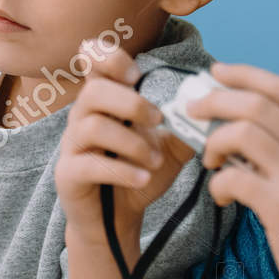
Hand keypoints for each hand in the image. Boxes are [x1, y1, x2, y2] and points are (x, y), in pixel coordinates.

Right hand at [56, 45, 194, 245]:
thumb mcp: (170, 147)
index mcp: (104, 101)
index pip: (92, 62)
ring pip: (93, 127)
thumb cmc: (139, 173)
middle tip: (158, 120)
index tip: (137, 74)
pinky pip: (89, 165)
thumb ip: (186, 126)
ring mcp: (72, 146)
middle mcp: (82, 118)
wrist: (117, 220)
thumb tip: (211, 108)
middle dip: (132, 103)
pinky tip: (142, 179)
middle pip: (94, 91)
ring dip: (132, 143)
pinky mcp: (68, 175)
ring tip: (155, 160)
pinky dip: (121, 171)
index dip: (110, 58)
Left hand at [193, 62, 278, 278]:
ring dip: (213, 143)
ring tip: (210, 162)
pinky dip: (217, 183)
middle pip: (254, 103)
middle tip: (193, 113)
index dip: (243, 74)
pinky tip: (221, 196)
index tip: (215, 72)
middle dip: (215, 101)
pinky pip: (233, 177)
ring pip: (241, 133)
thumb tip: (234, 125)